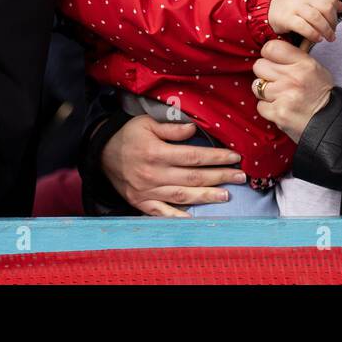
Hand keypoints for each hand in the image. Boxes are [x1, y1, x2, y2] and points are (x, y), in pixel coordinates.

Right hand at [100, 115, 246, 216]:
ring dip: (207, 197)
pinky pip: (163, 213)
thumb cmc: (128, 136)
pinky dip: (179, 218)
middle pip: (193, 178)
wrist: (101, 154)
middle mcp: (153, 174)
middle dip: (220, 177)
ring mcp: (148, 192)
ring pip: (183, 196)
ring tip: (227, 196)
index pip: (193, 156)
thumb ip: (170, 127)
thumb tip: (193, 129)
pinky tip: (196, 219)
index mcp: (156, 153)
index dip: (216, 157)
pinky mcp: (142, 203)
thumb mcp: (146, 123)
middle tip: (240, 177)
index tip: (235, 157)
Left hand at [254, 38, 334, 141]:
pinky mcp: (278, 113)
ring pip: (257, 86)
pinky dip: (268, 109)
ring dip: (265, 92)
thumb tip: (271, 51)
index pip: (271, 47)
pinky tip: (280, 108)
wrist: (330, 121)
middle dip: (265, 74)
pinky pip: (260, 106)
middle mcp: (293, 77)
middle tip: (276, 81)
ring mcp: (284, 95)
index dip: (268, 55)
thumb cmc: (320, 94)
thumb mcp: (314, 68)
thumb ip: (294, 58)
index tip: (272, 61)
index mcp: (303, 63)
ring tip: (280, 96)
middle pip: (259, 66)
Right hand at [268, 0, 341, 43]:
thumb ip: (323, 1)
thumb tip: (341, 6)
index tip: (335, 20)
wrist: (265, 8)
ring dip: (326, 30)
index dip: (336, 10)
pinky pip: (304, 27)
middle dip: (333, 23)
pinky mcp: (286, 18)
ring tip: (328, 38)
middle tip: (333, 32)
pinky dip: (313, 35)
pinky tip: (317, 39)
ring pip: (317, 18)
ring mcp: (294, 6)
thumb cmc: (289, 5)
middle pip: (326, 8)